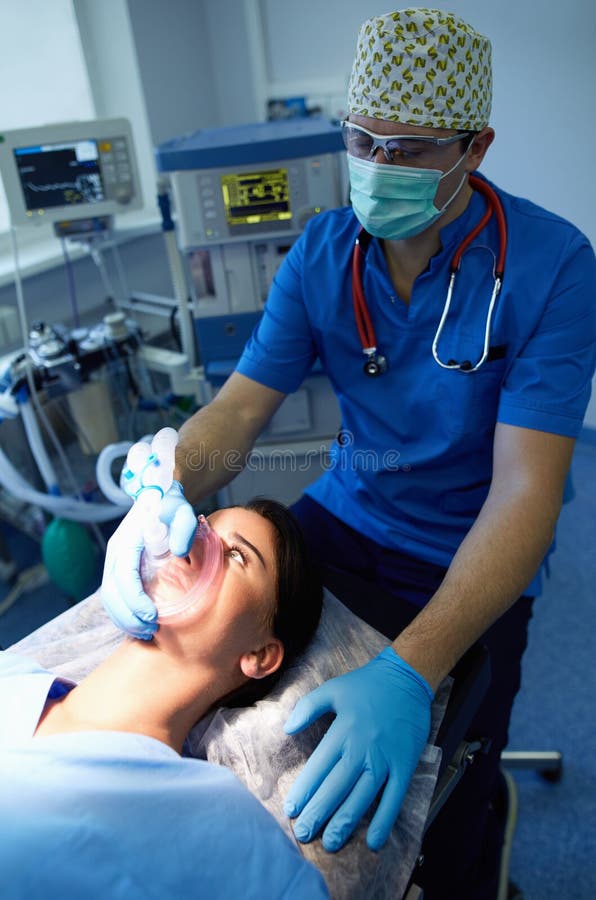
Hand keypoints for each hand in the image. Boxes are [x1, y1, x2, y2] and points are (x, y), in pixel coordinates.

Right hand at [101, 480, 196, 638]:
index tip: (151, 616)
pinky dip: (123, 614)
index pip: (123, 576)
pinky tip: (139, 624)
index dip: (134, 600)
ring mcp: (114, 561)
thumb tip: (180, 552)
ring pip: (109, 598)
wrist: (158, 497)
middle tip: (150, 631)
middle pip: (111, 592)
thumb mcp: (182, 510)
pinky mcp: (118, 569)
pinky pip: (114, 597)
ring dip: (124, 619)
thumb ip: (184, 527)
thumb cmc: (171, 505)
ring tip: (146, 632)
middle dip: (127, 616)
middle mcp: (115, 553)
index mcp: (126, 541)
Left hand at [283, 647, 433, 851]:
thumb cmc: (367, 684)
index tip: (291, 809)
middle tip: (304, 834)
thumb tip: (286, 729)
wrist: (407, 678)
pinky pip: (394, 798)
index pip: (319, 767)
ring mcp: (385, 759)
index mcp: (343, 731)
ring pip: (362, 797)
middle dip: (319, 813)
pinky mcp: (405, 766)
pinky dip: (385, 821)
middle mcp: (362, 748)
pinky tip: (373, 841)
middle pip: (337, 787)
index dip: (304, 790)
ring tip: (330, 842)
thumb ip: (307, 707)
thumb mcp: (333, 688)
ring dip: (346, 822)